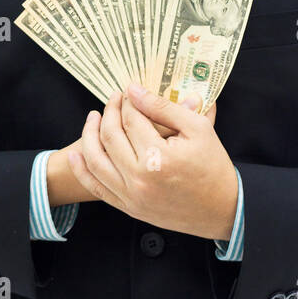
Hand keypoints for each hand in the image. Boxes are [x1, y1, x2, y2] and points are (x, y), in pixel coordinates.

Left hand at [67, 87, 236, 240]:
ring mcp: (132, 196)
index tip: (129, 92)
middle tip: (114, 99)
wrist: (222, 209)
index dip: (127, 101)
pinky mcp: (129, 208)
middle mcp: (140, 179)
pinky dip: (82, 169)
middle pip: (110, 136)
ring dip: (89, 135)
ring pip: (96, 161)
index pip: (131, 119)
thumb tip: (134, 90)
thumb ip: (164, 107)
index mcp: (158, 157)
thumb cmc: (213, 166)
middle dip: (109, 112)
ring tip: (93, 118)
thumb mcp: (198, 129)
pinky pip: (96, 188)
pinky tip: (75, 152)